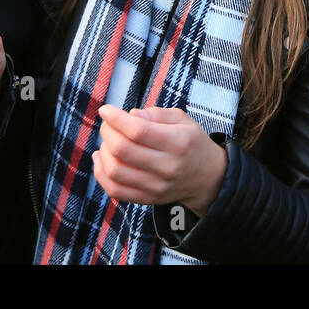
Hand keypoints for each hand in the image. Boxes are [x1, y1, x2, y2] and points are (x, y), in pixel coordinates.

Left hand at [92, 106, 227, 216]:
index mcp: (178, 142)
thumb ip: (156, 114)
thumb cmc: (191, 142)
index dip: (116, 119)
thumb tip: (130, 116)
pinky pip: (115, 190)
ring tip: (107, 141)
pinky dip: (100, 174)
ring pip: (115, 171)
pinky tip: (101, 159)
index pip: (139, 131)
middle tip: (108, 124)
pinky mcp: (147, 199)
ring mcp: (157, 186)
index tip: (105, 109)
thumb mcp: (182, 120)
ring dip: (104, 152)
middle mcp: (167, 166)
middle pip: (123, 150)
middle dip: (107, 132)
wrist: (207, 178)